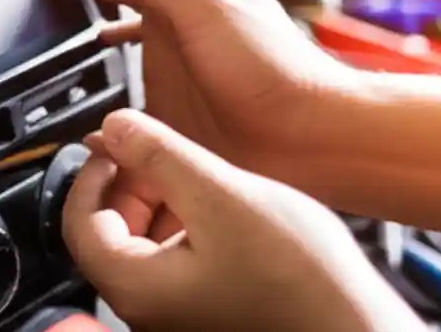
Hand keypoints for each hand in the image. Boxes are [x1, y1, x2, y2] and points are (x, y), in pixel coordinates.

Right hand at [62, 0, 358, 170]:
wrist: (310, 138)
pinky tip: (85, 118)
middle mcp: (175, 30)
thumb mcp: (206, 5)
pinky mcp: (171, 119)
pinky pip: (122, 108)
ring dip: (83, 48)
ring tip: (56, 39)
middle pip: (113, 3)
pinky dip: (97, 107)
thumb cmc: (275, 68)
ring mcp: (173, 74)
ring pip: (112, 55)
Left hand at [63, 109, 421, 331]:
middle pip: (108, 235)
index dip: (92, 171)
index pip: (78, 220)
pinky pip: (176, 266)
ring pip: (144, 248)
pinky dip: (186, 230)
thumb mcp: (222, 196)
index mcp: (136, 288)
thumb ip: (160, 157)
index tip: (115, 141)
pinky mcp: (208, 316)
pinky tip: (220, 211)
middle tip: (156, 153)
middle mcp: (148, 312)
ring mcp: (178, 318)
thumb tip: (113, 127)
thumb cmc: (305, 283)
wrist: (362, 330)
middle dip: (128, 185)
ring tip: (195, 175)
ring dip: (159, 205)